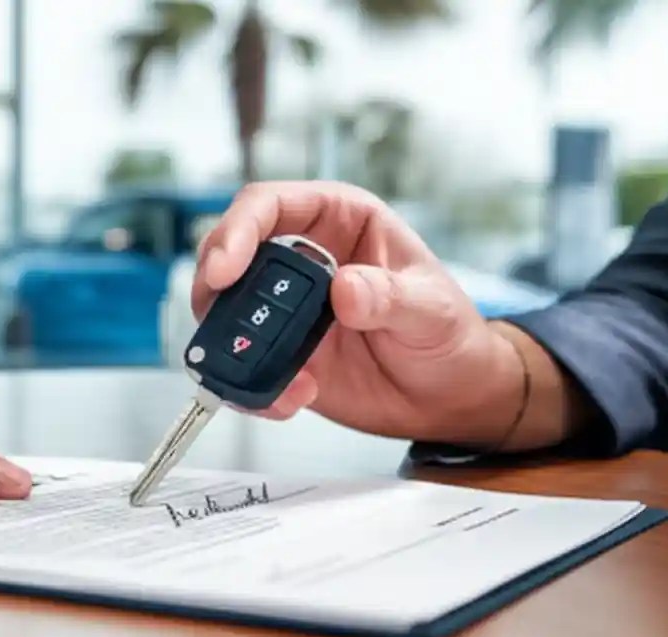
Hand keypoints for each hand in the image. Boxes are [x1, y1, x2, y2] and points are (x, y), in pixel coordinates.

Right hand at [193, 182, 549, 447]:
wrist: (450, 396)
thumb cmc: (450, 335)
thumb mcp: (432, 310)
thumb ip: (390, 296)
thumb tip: (344, 287)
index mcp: (338, 220)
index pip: (269, 206)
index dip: (237, 230)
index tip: (225, 267)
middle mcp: (302, 260)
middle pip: (229, 257)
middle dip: (217, 291)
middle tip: (221, 326)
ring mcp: (285, 310)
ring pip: (225, 314)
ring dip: (229, 346)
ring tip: (271, 374)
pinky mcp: (279, 355)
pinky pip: (242, 368)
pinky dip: (253, 388)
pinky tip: (293, 399)